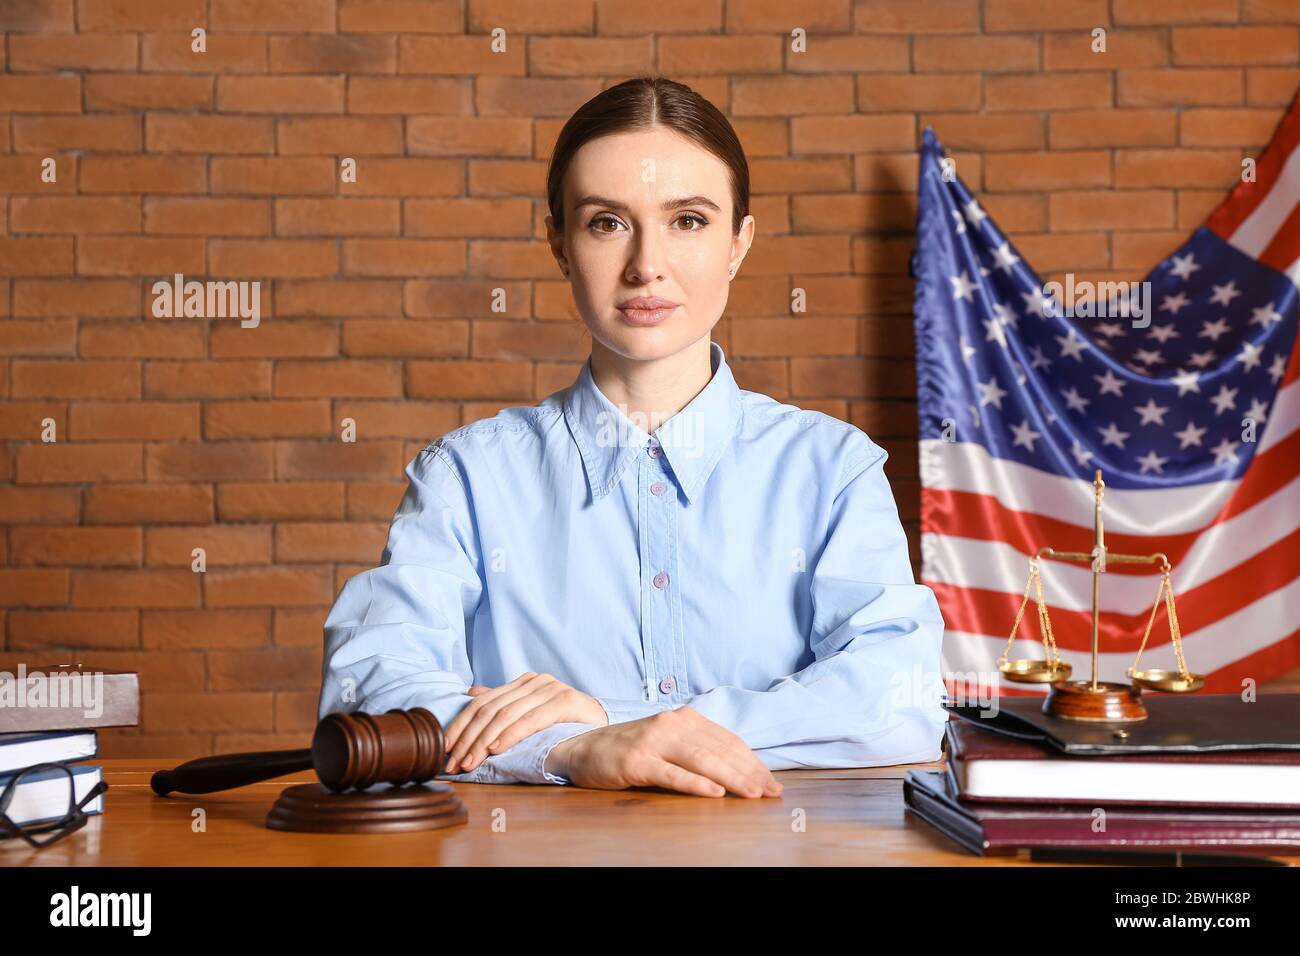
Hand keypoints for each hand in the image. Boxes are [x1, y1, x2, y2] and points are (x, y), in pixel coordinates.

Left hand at [443, 672, 607, 772]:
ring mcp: (549, 688)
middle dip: (467, 739)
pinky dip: (510, 735)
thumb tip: (471, 694)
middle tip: (454, 763)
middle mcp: (534, 681)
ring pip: (505, 715)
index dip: (460, 726)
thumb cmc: (566, 722)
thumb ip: (504, 704)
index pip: (481, 703)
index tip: (445, 748)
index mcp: (522, 682)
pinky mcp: (563, 700)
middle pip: (489, 710)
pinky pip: (530, 719)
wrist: (603, 724)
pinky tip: (495, 749)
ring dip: (483, 742)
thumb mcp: (530, 713)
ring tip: (470, 761)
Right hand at [545, 706, 782, 797]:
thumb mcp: (669, 742)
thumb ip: (699, 749)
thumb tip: (741, 770)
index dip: (753, 762)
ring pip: (702, 760)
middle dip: (749, 773)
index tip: (772, 782)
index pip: (728, 741)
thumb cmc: (633, 749)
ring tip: (753, 793)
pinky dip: (696, 783)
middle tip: (772, 792)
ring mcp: (654, 741)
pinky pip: (672, 773)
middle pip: (720, 750)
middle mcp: (672, 724)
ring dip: (732, 777)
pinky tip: (715, 793)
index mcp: (685, 718)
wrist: (583, 747)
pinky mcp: (637, 760)